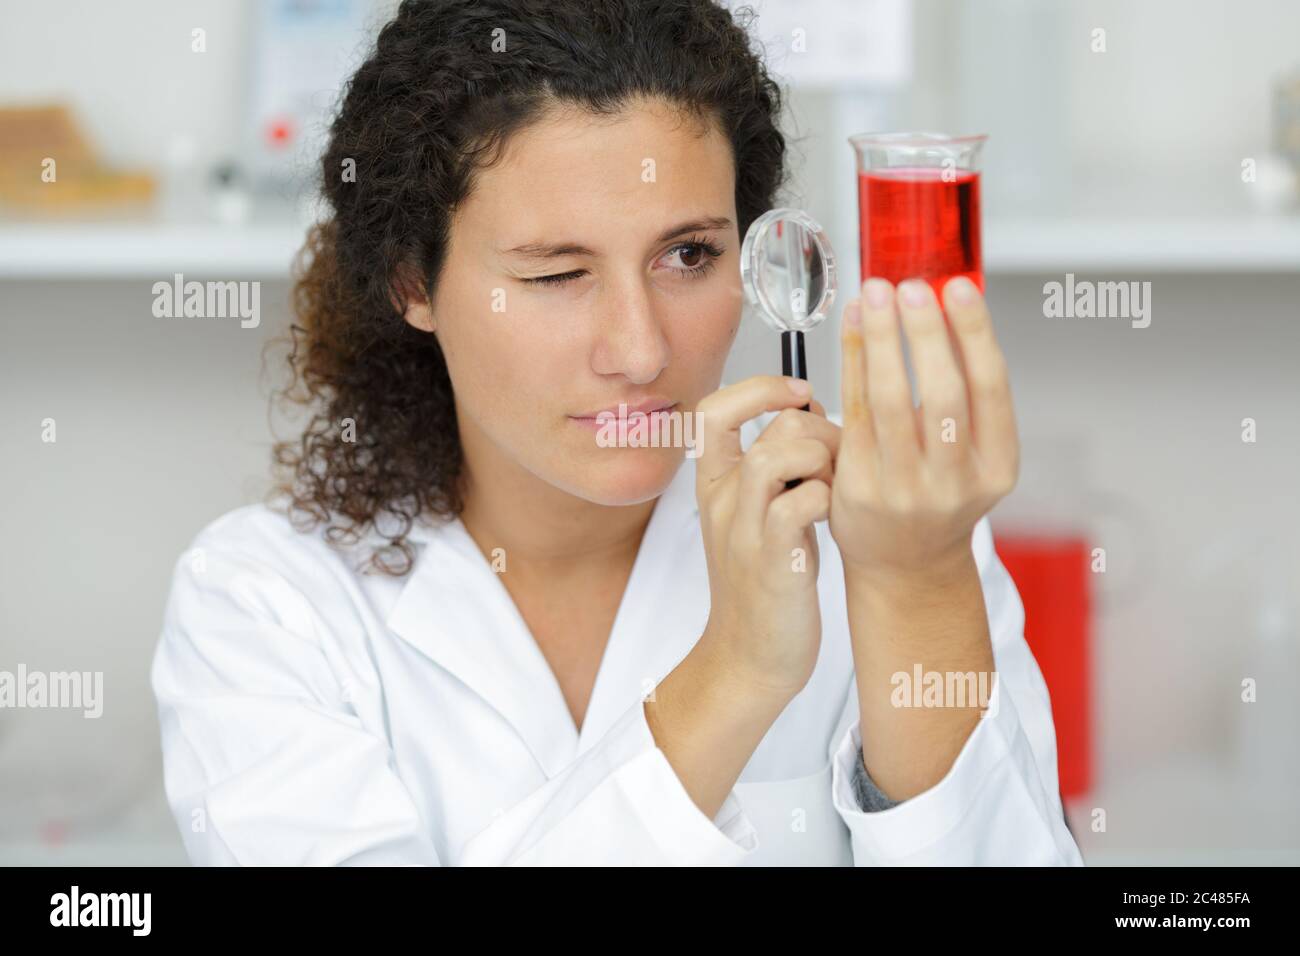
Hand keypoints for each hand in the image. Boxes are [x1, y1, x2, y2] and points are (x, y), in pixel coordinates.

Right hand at [692, 376, 840, 697]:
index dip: (760, 387)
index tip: (799, 393)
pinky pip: (799, 503)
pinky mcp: (772, 561)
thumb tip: (811, 415)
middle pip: (771, 427)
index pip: (715, 408)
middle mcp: (723, 501)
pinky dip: (827, 499)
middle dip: (822, 433)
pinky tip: (832, 520)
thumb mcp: (762, 517)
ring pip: (777, 455)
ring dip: (823, 463)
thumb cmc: (767, 586)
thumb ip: (779, 469)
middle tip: (839, 465)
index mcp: (715, 485)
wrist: (750, 659)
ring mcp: (744, 530)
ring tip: (833, 492)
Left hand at [830, 276, 1018, 577]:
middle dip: (925, 333)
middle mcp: (955, 481)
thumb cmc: (938, 492)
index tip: (958, 287)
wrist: (906, 564)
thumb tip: (947, 303)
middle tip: (911, 286)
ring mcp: (905, 490)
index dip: (975, 333)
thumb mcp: (973, 452)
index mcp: (997, 465)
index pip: (990, 388)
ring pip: (891, 403)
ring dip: (881, 341)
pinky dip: (852, 364)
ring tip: (875, 296)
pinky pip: (854, 415)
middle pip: (943, 394)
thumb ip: (965, 391)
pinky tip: (853, 328)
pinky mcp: (860, 490)